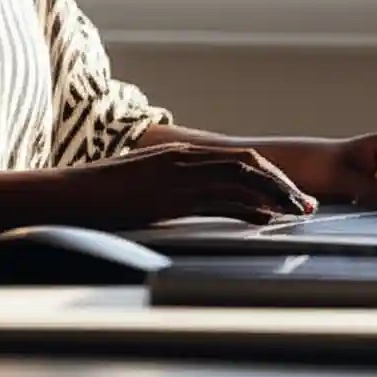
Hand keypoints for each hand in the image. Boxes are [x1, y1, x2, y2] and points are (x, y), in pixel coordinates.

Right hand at [74, 143, 317, 226]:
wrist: (67, 194)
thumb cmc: (101, 194)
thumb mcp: (144, 183)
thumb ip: (172, 186)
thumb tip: (195, 201)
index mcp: (182, 155)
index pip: (240, 160)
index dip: (272, 176)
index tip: (292, 194)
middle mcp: (186, 161)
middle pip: (250, 166)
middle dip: (284, 185)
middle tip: (308, 205)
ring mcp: (179, 177)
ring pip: (242, 180)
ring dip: (276, 197)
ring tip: (300, 213)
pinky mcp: (170, 197)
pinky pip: (218, 201)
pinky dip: (248, 210)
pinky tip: (267, 221)